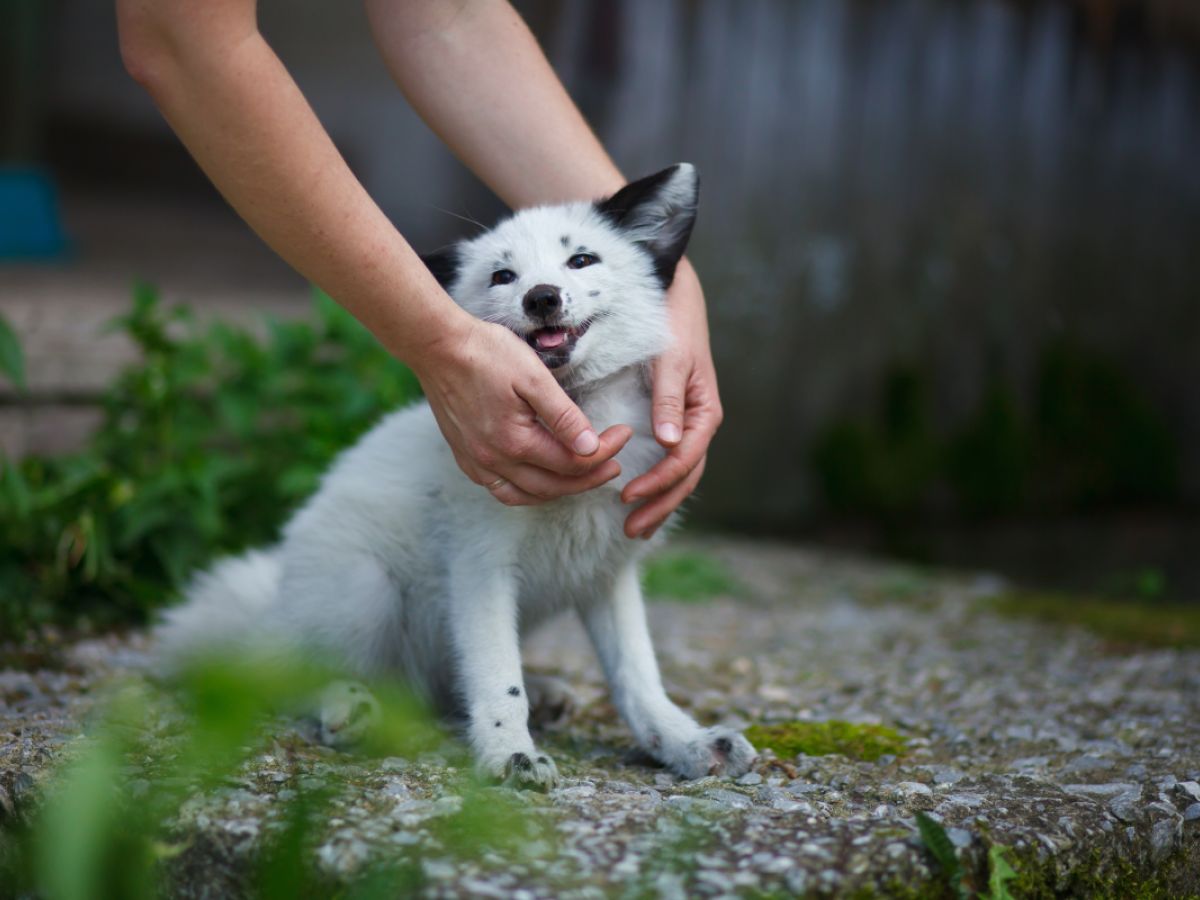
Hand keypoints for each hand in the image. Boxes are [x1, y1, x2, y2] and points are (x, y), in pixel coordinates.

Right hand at [415, 316, 631, 505]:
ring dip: (560, 490)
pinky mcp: (465, 458)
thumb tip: (591, 447)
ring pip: (527, 495)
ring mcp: (477, 462)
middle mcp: (494, 460)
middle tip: (615, 462)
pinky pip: (501, 489)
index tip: (624, 433)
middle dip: (590, 477)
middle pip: (554, 485)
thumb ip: (564, 416)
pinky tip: (542, 479)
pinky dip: (528, 491)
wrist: (437, 347)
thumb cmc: (487, 353)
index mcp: (515, 441)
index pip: (572, 462)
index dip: (604, 451)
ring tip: (584, 476)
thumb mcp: (534, 377)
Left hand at [621, 261, 722, 537]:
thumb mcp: (672, 360)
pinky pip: (669, 460)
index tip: (628, 496)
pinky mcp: (673, 421)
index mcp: (705, 412)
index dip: (659, 481)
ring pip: (680, 474)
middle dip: (660, 504)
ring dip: (660, 501)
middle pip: (686, 476)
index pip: (685, 459)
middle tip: (631, 528)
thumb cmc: (673, 325)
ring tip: (635, 527)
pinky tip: (639, 500)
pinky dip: (657, 483)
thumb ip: (669, 399)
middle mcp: (699, 423)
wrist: (674, 297)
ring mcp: (687, 424)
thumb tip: (668, 442)